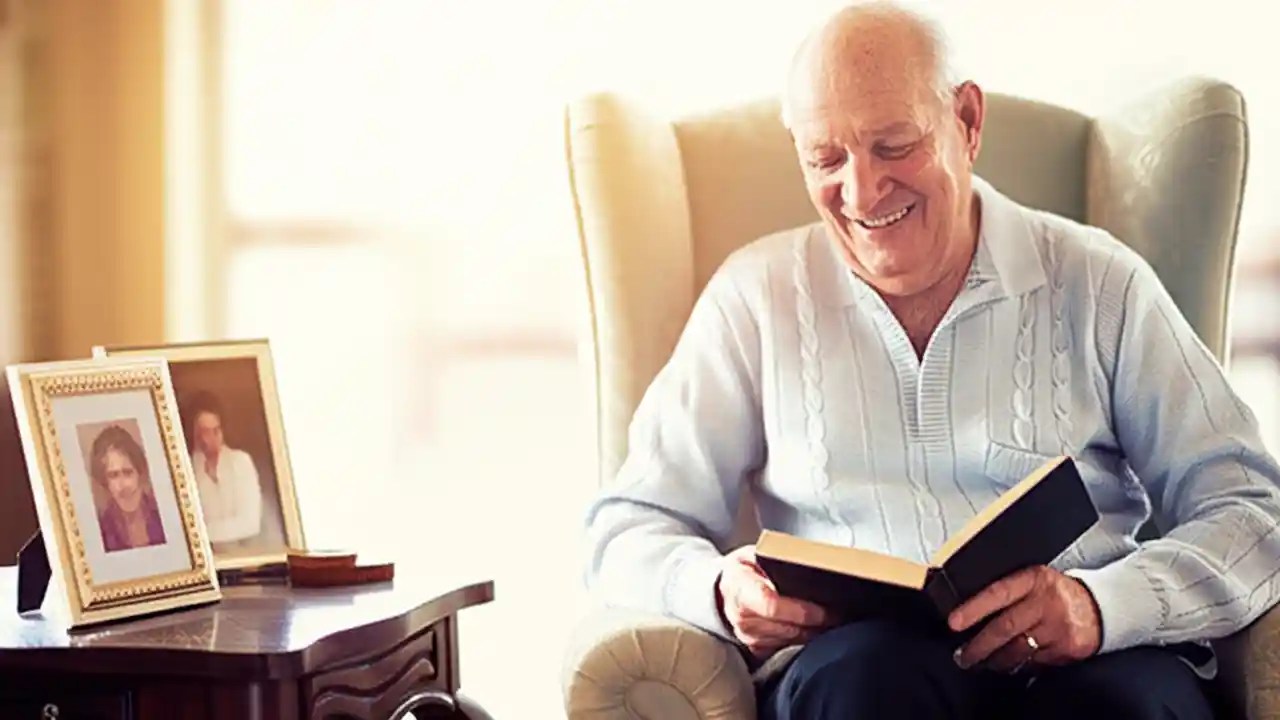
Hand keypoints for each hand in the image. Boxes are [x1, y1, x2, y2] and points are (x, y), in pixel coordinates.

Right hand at [716, 545, 832, 657]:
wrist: (724, 589)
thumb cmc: (744, 569)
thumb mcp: (754, 554)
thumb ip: (778, 560)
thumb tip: (810, 564)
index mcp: (740, 587)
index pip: (771, 605)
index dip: (802, 610)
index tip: (825, 610)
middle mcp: (741, 616)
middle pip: (786, 627)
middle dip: (816, 623)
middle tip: (840, 616)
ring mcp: (747, 636)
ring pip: (790, 640)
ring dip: (812, 633)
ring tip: (831, 622)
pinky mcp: (754, 648)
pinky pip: (785, 648)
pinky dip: (801, 639)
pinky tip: (812, 629)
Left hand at [949, 565, 1101, 671]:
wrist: (1099, 606)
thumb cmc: (1056, 592)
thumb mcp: (1034, 579)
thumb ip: (1008, 590)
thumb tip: (968, 608)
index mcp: (1034, 580)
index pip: (998, 593)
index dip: (973, 609)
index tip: (954, 623)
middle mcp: (1046, 603)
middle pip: (1005, 628)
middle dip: (979, 646)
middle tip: (962, 656)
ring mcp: (1058, 628)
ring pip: (1018, 650)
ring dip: (995, 661)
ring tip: (981, 663)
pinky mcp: (1068, 649)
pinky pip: (1035, 662)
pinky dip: (1019, 665)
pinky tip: (1010, 664)